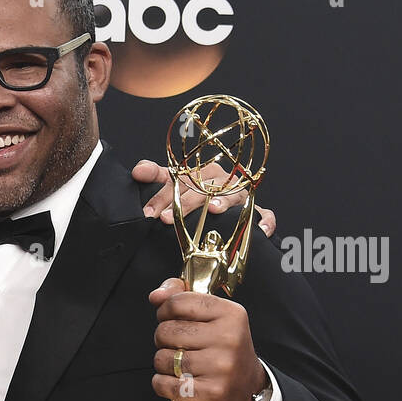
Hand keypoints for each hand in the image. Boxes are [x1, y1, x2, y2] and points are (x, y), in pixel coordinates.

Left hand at [131, 159, 276, 236]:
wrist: (225, 202)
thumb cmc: (197, 192)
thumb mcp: (175, 183)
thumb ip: (156, 175)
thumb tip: (137, 171)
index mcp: (201, 172)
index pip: (181, 179)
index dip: (163, 195)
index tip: (148, 212)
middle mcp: (222, 181)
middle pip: (204, 188)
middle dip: (185, 204)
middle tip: (167, 220)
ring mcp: (240, 196)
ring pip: (234, 196)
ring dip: (224, 202)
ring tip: (213, 210)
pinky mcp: (256, 212)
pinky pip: (264, 214)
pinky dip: (264, 220)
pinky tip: (259, 229)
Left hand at [149, 278, 266, 400]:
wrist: (246, 388)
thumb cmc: (224, 349)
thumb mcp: (214, 316)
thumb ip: (183, 298)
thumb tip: (156, 295)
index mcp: (231, 314)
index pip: (178, 302)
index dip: (165, 310)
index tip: (169, 317)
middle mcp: (228, 339)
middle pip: (166, 331)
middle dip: (164, 339)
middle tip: (178, 345)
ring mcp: (220, 367)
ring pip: (163, 358)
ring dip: (164, 363)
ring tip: (180, 364)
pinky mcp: (210, 393)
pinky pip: (163, 384)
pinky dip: (162, 384)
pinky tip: (177, 381)